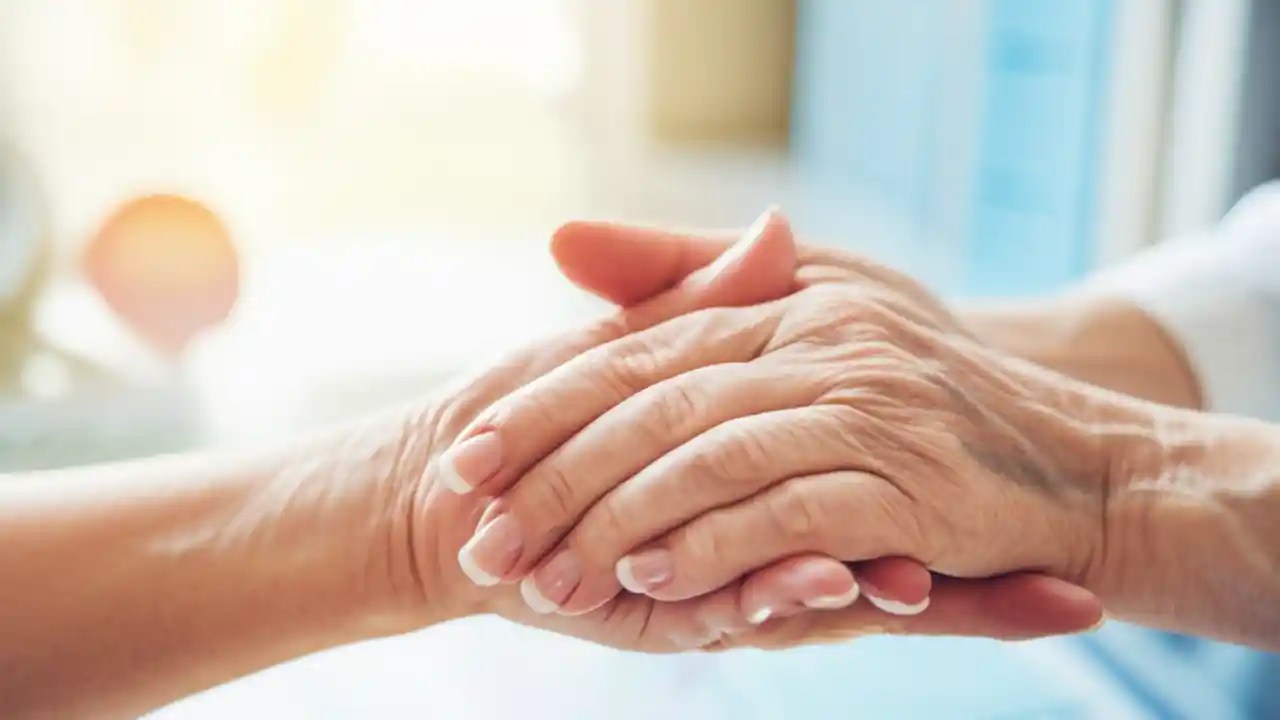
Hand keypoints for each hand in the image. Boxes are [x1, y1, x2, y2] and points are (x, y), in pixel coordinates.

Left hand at [437, 212, 1103, 646]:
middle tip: (480, 534)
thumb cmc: (933, 392)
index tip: (466, 455)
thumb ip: (692, 278)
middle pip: (656, 403)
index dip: (546, 402)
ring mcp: (866, 405)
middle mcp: (819, 339)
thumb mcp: (819, 310)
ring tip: (544, 576)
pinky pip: (786, 513)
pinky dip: (712, 546)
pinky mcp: (907, 478)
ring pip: (707, 458)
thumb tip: (562, 243)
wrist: (1079, 467)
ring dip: (616, 522)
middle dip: (555, 474)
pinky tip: (652, 582)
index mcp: (786, 299)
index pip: (638, 346)